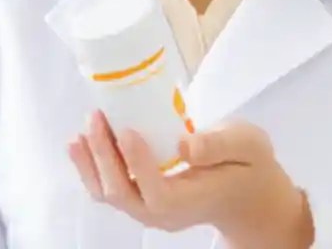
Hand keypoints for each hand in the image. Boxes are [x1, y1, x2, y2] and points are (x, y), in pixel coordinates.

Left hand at [68, 112, 312, 248]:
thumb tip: (184, 145)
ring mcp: (150, 211)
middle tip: (96, 117)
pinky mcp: (141, 200)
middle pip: (124, 195)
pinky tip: (82, 142)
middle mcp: (166, 214)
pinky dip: (91, 168)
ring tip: (82, 130)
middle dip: (104, 157)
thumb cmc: (249, 165)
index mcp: (195, 200)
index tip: (126, 130)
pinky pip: (109, 190)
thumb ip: (220, 145)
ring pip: (110, 195)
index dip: (137, 164)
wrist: (247, 194)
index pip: (158, 192)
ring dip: (91, 163)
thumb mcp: (249, 145)